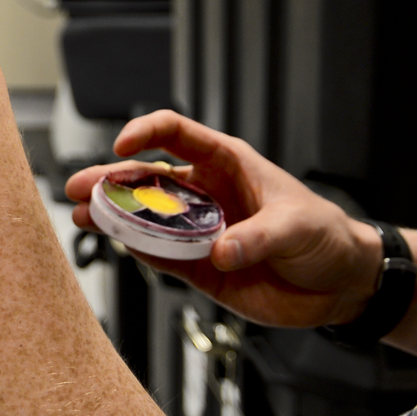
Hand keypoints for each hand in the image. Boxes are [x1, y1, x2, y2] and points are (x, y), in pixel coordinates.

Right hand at [66, 110, 382, 327]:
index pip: (176, 133)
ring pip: (145, 218)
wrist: (341, 282)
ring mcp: (199, 229)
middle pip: (147, 178)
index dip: (145, 133)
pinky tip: (116, 245)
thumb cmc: (325, 235)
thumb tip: (220, 252)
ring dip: (113, 217)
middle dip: (109, 180)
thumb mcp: (296, 227)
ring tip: (79, 217)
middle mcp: (205, 192)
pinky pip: (161, 257)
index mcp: (226, 163)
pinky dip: (138, 251)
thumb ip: (258, 238)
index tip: (122, 147)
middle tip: (75, 188)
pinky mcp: (200, 268)